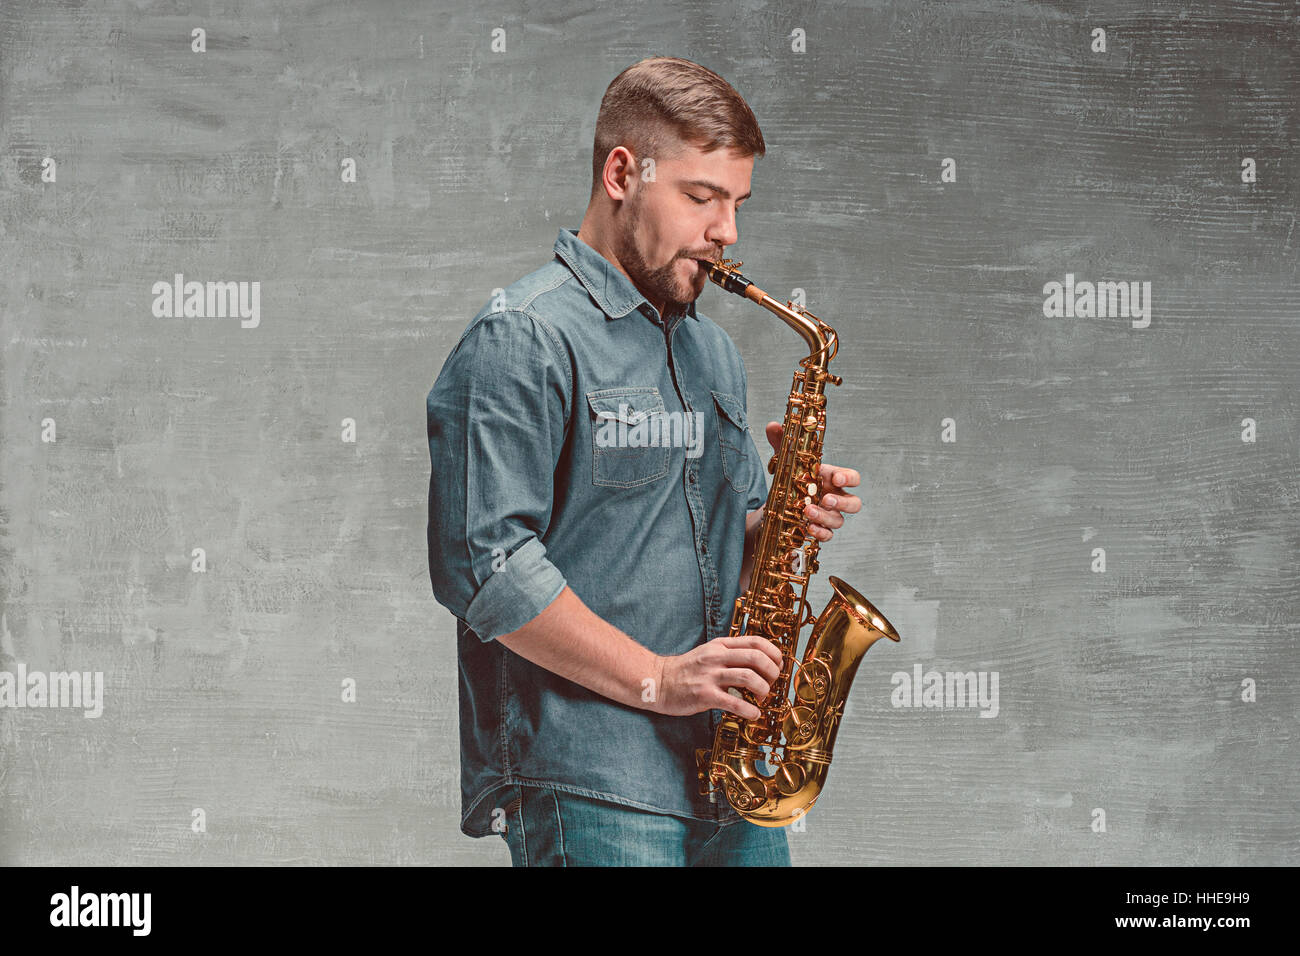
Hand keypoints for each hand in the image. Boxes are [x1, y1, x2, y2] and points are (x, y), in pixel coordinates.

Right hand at [653, 635, 783, 719]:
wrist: (657, 681)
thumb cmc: (686, 670)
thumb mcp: (708, 653)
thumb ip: (730, 654)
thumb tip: (759, 662)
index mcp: (720, 645)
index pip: (756, 641)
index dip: (773, 654)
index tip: (777, 666)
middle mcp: (716, 657)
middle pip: (756, 658)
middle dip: (772, 672)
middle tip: (772, 684)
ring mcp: (710, 675)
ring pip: (749, 677)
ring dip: (763, 690)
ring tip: (762, 699)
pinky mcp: (704, 695)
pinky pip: (735, 702)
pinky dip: (750, 710)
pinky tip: (753, 714)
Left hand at [764, 421, 860, 543]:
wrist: (774, 507)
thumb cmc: (788, 480)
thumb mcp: (784, 461)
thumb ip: (781, 443)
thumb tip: (773, 426)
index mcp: (831, 479)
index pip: (852, 478)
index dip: (848, 478)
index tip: (836, 477)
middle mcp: (833, 498)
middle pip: (854, 503)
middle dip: (843, 502)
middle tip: (826, 499)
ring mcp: (827, 516)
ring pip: (839, 520)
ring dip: (825, 517)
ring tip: (807, 512)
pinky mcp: (818, 530)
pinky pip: (827, 535)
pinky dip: (821, 533)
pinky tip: (809, 528)